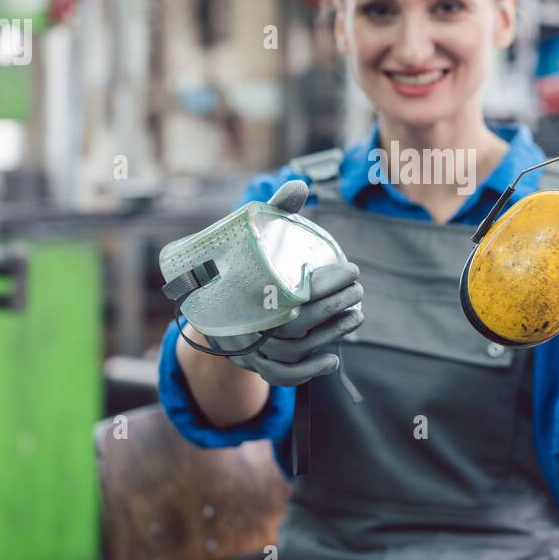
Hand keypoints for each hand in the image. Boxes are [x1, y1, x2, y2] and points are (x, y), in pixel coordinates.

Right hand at [203, 180, 363, 386]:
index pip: (295, 291)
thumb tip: (299, 184)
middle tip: (359, 288)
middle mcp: (243, 320)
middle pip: (296, 323)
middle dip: (333, 307)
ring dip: (330, 336)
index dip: (328, 282)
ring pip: (293, 350)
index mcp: (243, 288)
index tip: (352, 269)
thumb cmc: (235, 259)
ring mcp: (247, 345)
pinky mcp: (252, 363)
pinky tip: (334, 360)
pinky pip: (280, 375)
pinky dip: (307, 372)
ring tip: (357, 316)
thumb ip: (275, 209)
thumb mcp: (250, 231)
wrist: (200, 297)